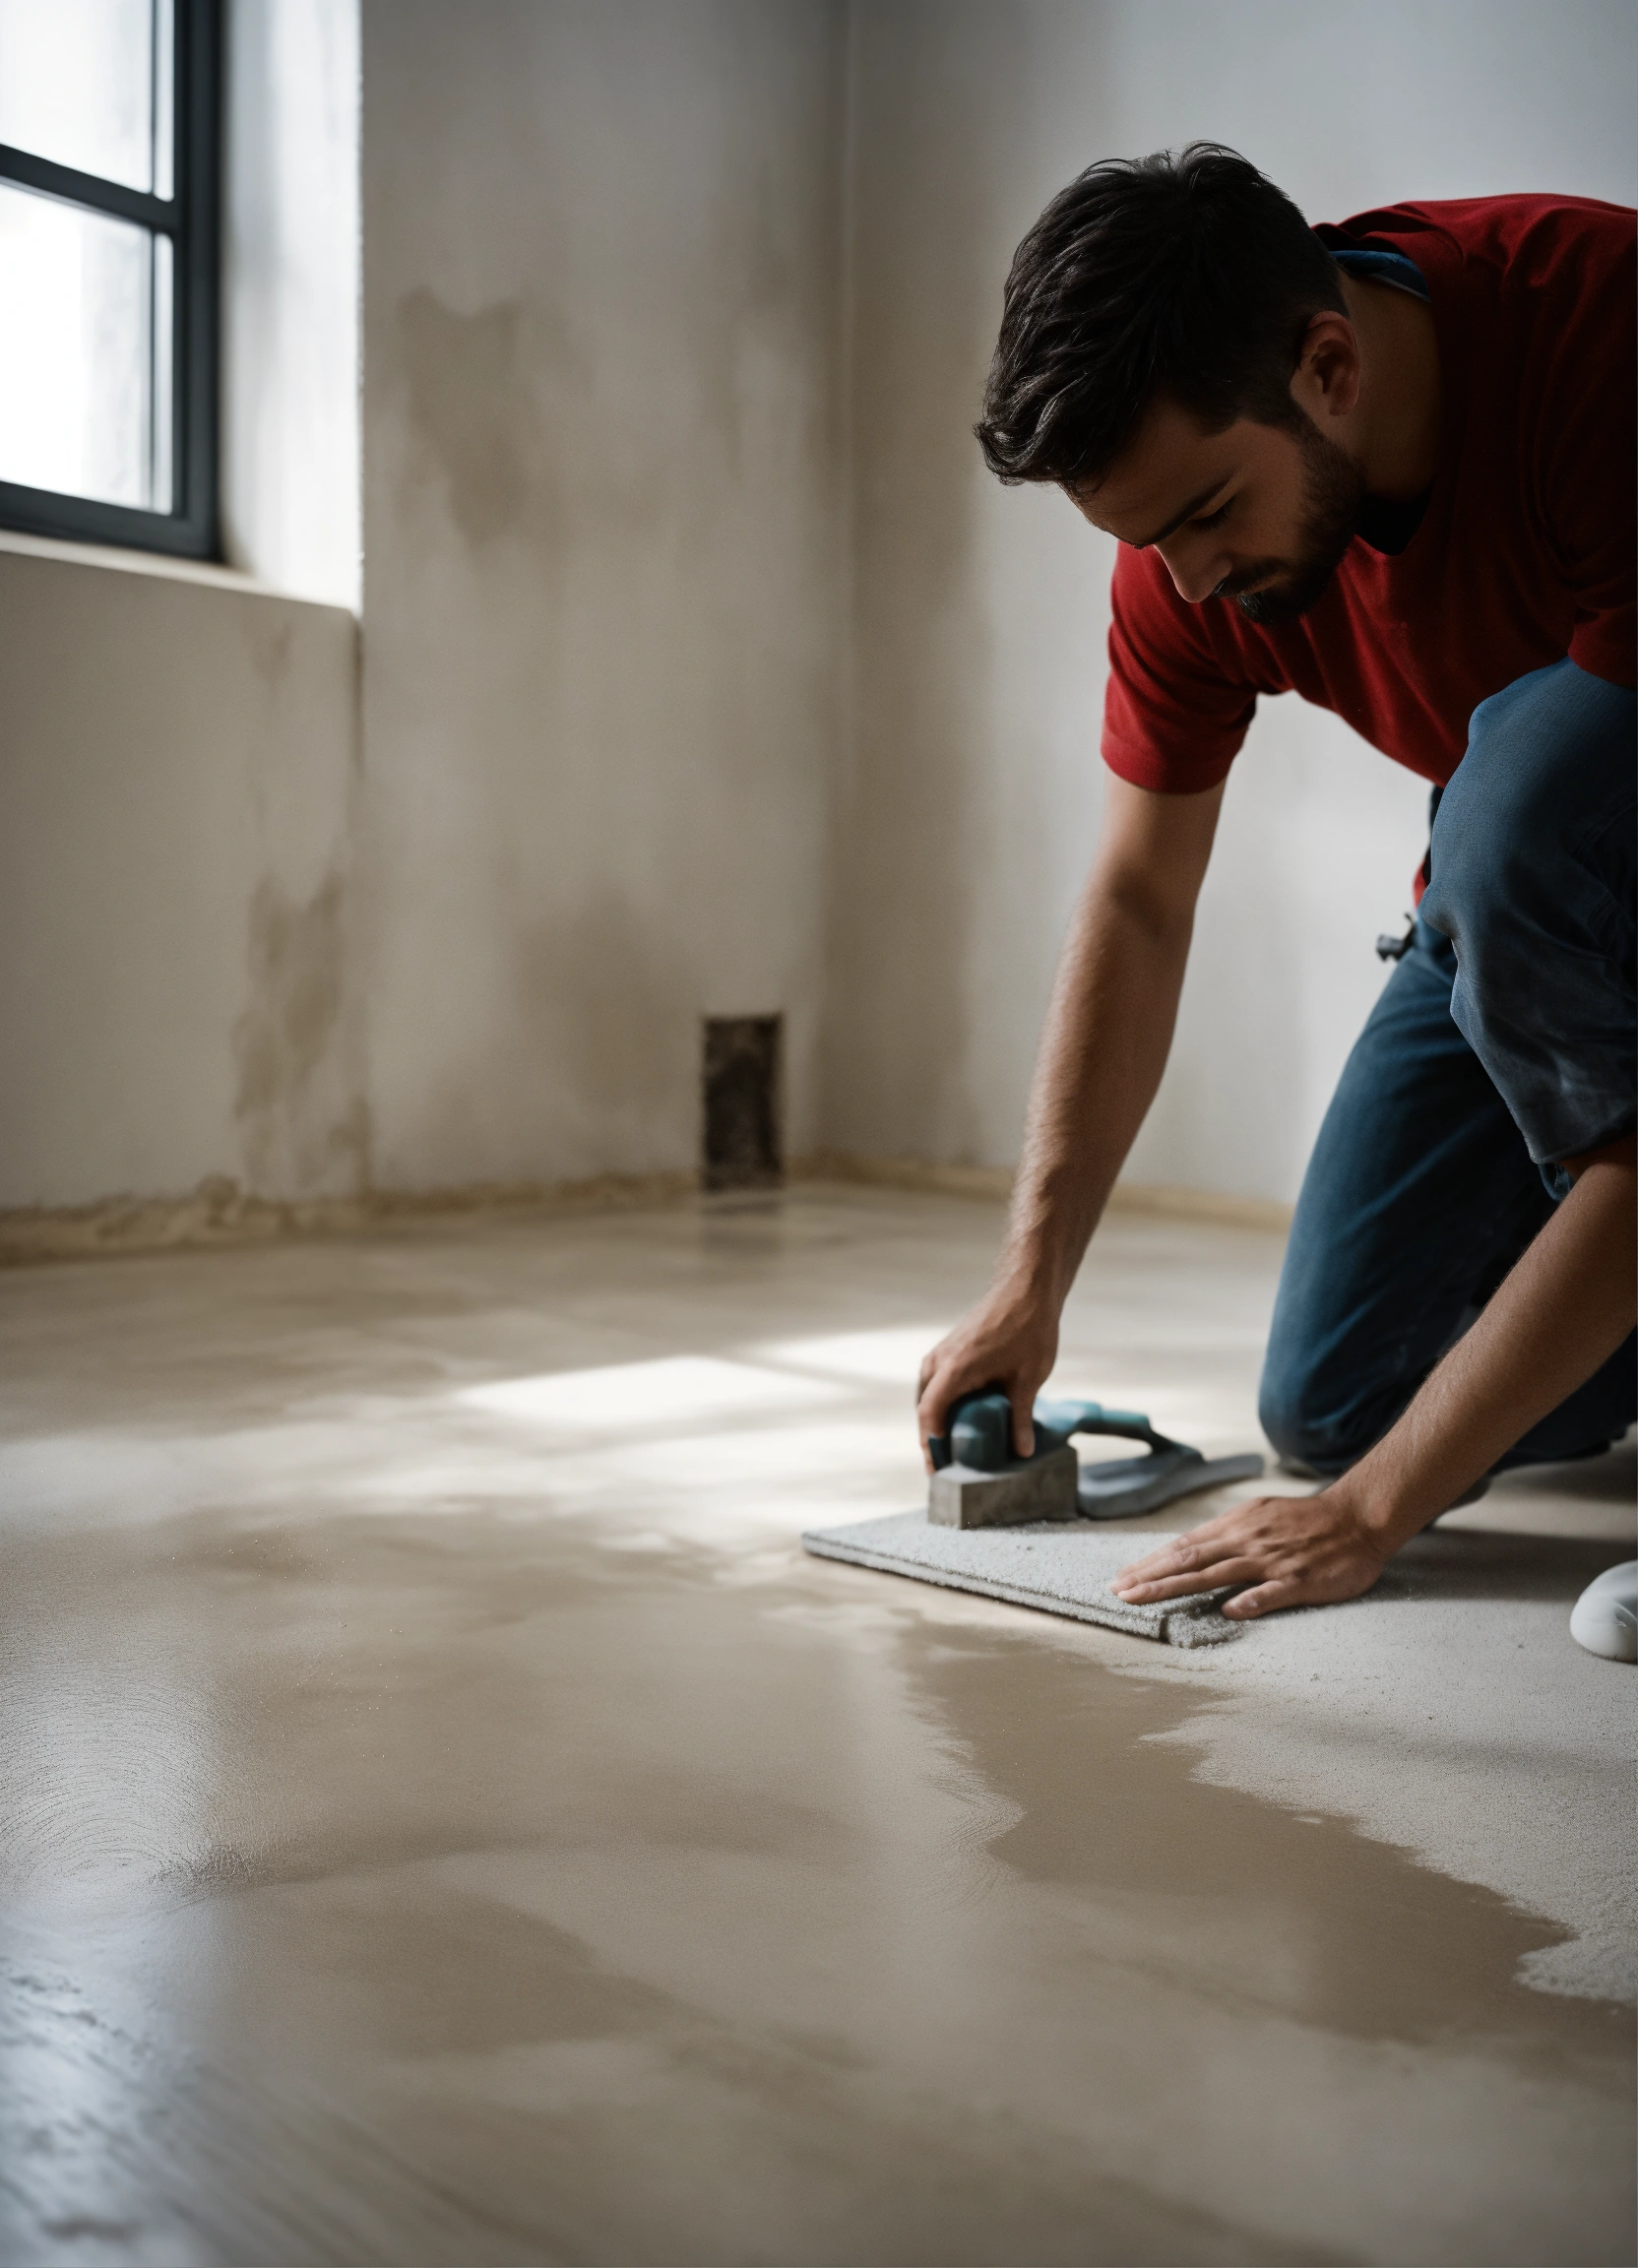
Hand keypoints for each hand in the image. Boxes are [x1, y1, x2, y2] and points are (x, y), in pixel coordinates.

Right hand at [916, 1281, 1058, 1469]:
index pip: (929, 1414)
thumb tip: (1022, 1451)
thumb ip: (1020, 1416)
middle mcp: (940, 1361)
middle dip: (932, 1439)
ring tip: (950, 1448)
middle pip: (924, 1408)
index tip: (938, 1469)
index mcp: (955, 1369)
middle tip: (944, 1468)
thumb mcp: (1028, 1378)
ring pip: (927, 1396)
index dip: (931, 1444)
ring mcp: (941, 1353)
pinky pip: (935, 1384)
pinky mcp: (948, 1350)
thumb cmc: (1028, 1328)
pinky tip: (959, 1418)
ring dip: (936, 1421)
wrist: (1025, 1290)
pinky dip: (942, 1404)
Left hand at [1111, 1485, 1391, 1620]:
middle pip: (1189, 1559)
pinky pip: (1272, 1591)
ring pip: (1216, 1574)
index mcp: (1236, 1526)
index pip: (1184, 1546)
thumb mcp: (1259, 1518)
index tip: (1122, 1578)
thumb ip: (1227, 1537)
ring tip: (1145, 1599)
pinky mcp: (1300, 1579)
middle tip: (1118, 1592)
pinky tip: (1229, 1610)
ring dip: (1176, 1586)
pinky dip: (1250, 1600)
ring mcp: (1272, 1560)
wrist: (1358, 1516)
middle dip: (1150, 1577)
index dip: (1151, 1564)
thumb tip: (1192, 1553)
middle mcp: (1246, 1540)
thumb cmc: (1306, 1521)